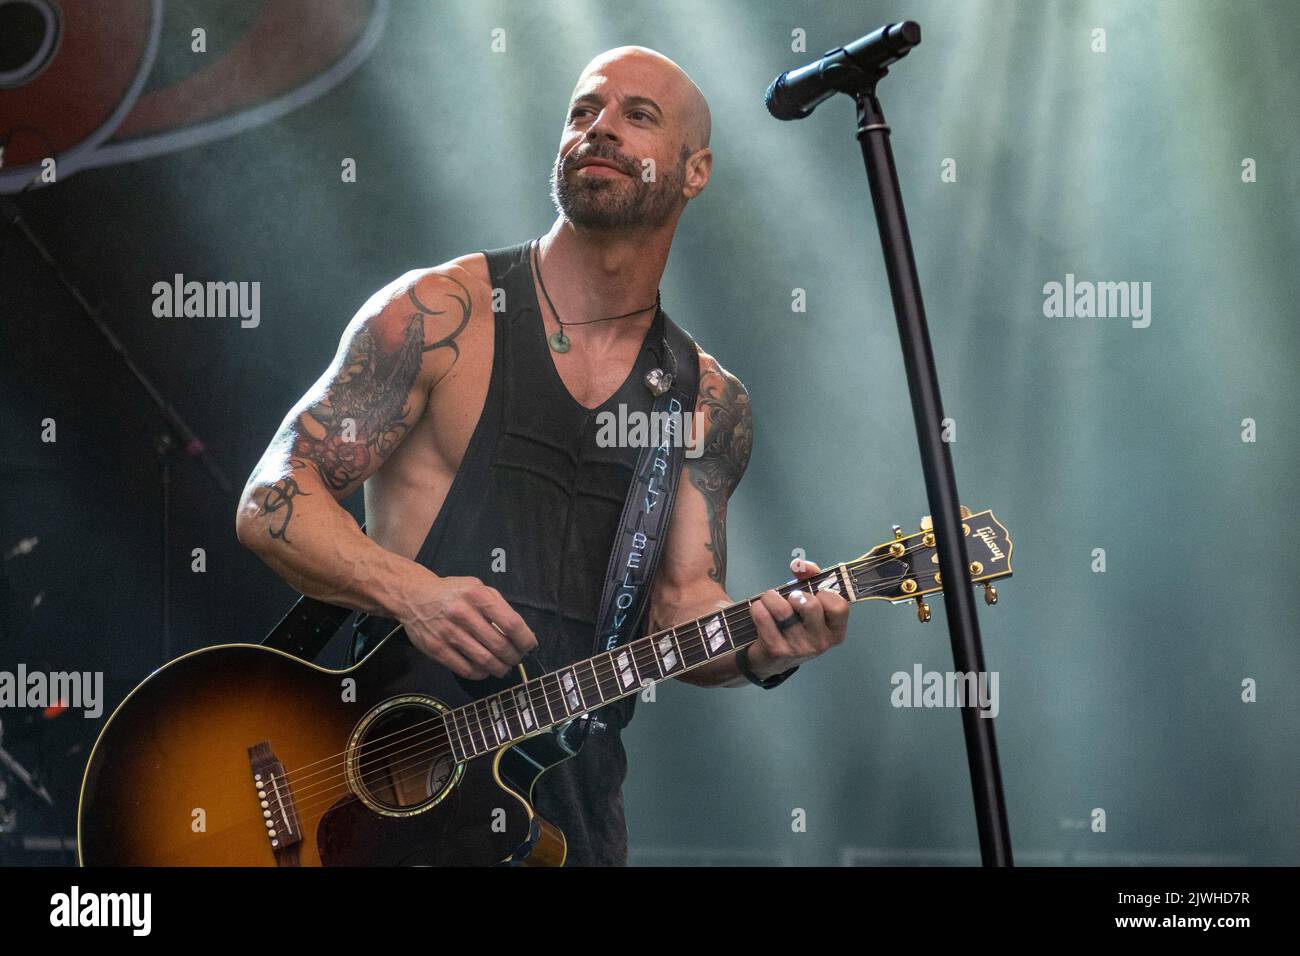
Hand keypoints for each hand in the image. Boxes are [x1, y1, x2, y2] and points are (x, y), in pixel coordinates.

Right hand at [401, 571, 537, 679]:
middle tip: (517, 659)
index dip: (526, 640)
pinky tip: (485, 670)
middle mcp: (463, 613)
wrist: (413, 596)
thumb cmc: (452, 592)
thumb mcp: (477, 587)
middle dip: (514, 657)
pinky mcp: (436, 649)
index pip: (511, 624)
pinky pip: (465, 669)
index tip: (530, 647)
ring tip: (504, 668)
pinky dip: (480, 674)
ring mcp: (448, 633)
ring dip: (500, 669)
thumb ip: (497, 606)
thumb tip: (521, 633)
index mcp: (478, 596)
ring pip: (484, 661)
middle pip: (500, 646)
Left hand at [746, 557, 848, 678]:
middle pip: (810, 605)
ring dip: (771, 597)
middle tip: (789, 599)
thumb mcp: (808, 605)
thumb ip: (810, 579)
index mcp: (835, 632)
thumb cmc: (795, 625)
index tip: (814, 593)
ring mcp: (799, 649)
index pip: (839, 606)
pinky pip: (763, 616)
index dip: (825, 593)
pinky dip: (757, 607)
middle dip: (794, 594)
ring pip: (782, 609)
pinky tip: (759, 612)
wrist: (771, 659)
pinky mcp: (776, 650)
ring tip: (769, 601)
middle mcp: (820, 643)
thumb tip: (800, 564)